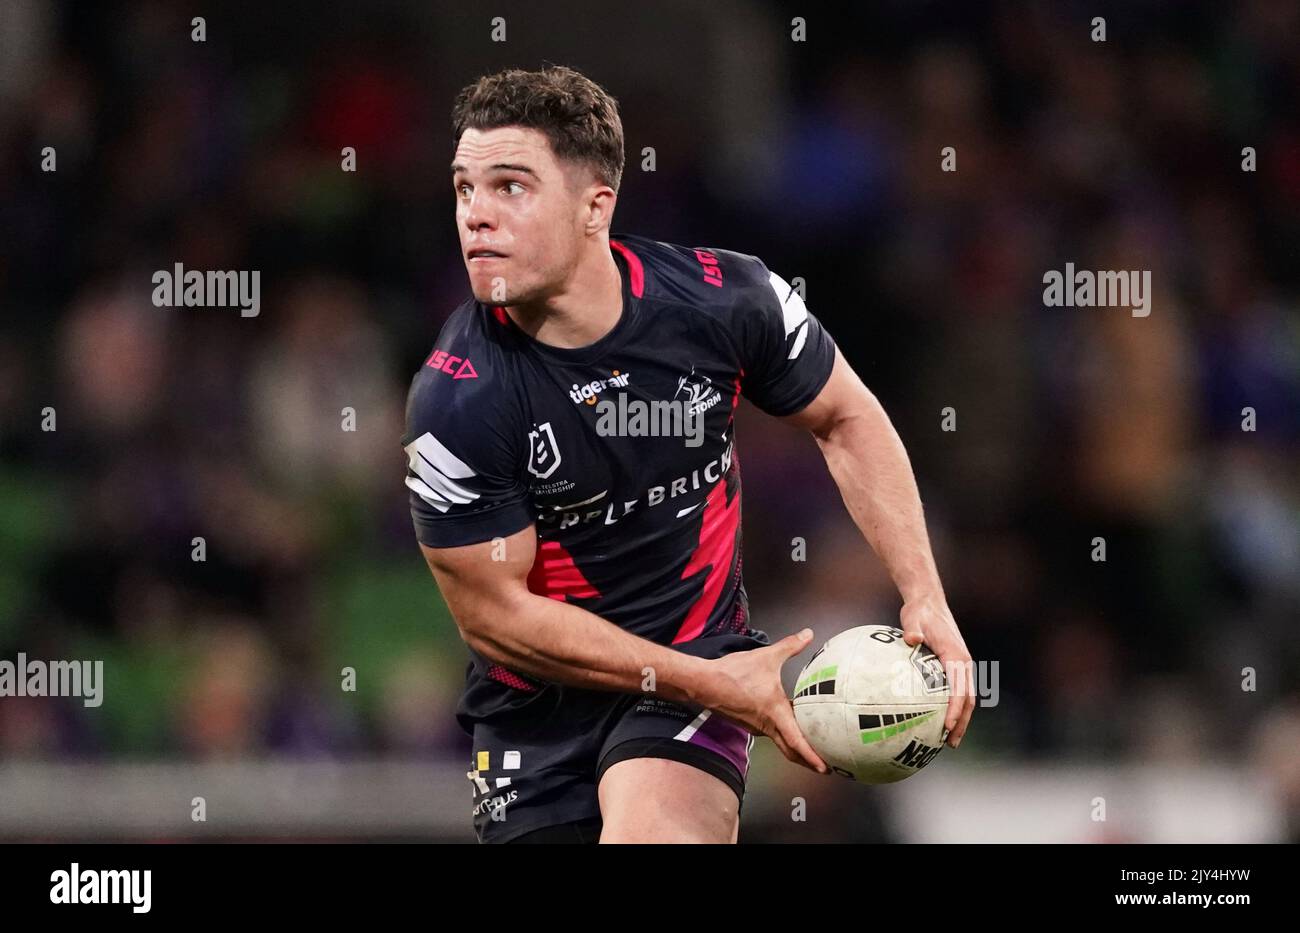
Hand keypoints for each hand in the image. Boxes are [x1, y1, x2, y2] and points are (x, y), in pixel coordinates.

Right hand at [700, 629, 827, 772]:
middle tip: (824, 765)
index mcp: (775, 714)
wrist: (704, 682)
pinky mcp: (748, 721)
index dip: (813, 757)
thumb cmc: (734, 673)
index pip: (797, 742)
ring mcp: (756, 726)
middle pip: (790, 750)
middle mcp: (766, 725)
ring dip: (795, 745)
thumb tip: (807, 634)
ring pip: (780, 740)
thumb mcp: (767, 657)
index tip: (826, 769)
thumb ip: (790, 646)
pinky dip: (783, 733)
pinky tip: (787, 722)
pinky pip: (770, 731)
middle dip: (808, 760)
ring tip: (811, 743)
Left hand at [900, 594, 973, 747]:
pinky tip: (939, 722)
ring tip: (948, 741)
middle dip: (961, 723)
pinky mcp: (956, 667)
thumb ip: (912, 629)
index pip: (959, 689)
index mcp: (956, 656)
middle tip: (949, 743)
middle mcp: (964, 663)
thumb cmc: (919, 611)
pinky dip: (954, 709)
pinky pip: (958, 692)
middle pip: (968, 699)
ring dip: (961, 720)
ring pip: (967, 698)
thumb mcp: (913, 618)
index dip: (954, 709)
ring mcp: (962, 666)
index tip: (945, 726)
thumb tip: (911, 639)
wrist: (929, 601)